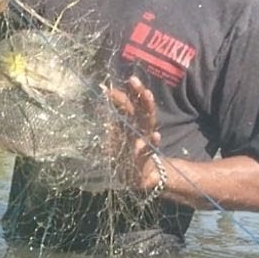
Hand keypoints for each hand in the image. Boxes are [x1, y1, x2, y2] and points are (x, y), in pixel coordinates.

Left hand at [105, 75, 166, 192]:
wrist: (140, 178)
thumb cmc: (126, 155)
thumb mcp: (116, 138)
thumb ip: (112, 122)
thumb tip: (101, 103)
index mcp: (132, 123)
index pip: (127, 105)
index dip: (119, 95)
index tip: (106, 87)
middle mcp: (141, 128)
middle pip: (140, 107)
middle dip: (137, 92)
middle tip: (132, 79)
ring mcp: (146, 140)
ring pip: (149, 121)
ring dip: (148, 107)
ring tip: (146, 94)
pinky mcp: (148, 156)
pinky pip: (152, 148)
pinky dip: (155, 142)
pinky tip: (156, 136)